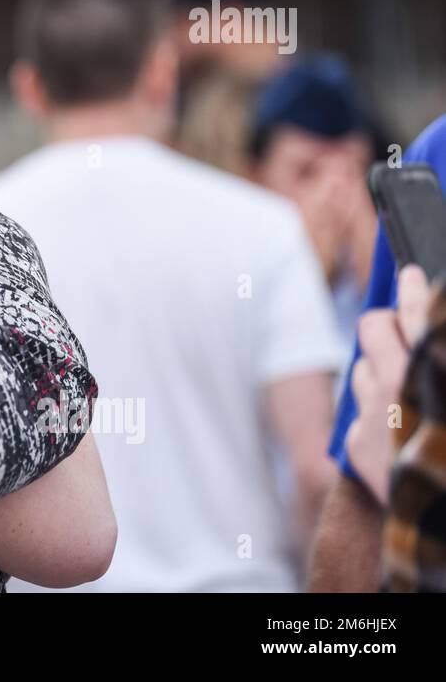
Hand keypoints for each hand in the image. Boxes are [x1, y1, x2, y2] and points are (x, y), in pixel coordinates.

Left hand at [347, 265, 429, 504]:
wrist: (444, 519)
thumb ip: (439, 352)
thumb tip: (431, 330)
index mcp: (433, 366)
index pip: (418, 311)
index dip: (414, 289)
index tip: (410, 274)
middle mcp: (398, 384)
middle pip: (372, 327)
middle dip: (386, 324)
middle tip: (402, 330)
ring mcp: (373, 417)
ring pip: (359, 370)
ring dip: (378, 372)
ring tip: (407, 391)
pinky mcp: (357, 450)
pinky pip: (358, 419)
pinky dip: (374, 420)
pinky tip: (398, 435)